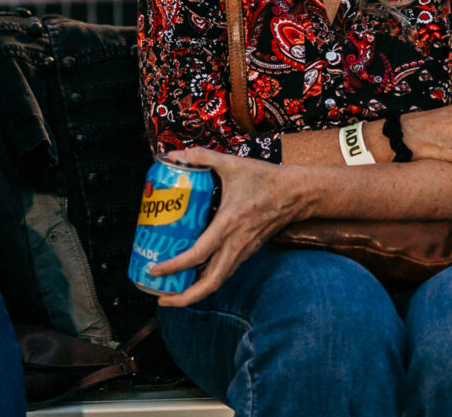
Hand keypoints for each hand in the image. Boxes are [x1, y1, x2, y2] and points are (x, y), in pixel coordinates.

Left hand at [146, 147, 301, 308]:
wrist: (297, 193)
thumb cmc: (265, 179)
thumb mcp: (232, 164)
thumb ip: (202, 156)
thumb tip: (175, 154)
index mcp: (228, 224)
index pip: (197, 254)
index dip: (174, 265)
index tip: (154, 269)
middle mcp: (236, 244)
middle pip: (210, 284)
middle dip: (184, 297)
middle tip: (161, 297)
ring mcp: (244, 251)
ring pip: (218, 282)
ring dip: (195, 293)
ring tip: (172, 293)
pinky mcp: (248, 251)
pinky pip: (225, 273)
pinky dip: (207, 281)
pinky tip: (193, 276)